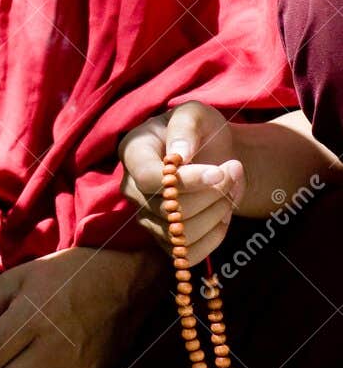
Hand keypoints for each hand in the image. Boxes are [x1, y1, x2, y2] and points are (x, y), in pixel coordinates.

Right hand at [120, 102, 245, 264]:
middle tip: (234, 170)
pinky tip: (223, 213)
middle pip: (170, 209)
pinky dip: (215, 235)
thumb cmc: (202, 130)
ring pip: (183, 233)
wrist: (215, 155)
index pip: (149, 178)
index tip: (219, 173)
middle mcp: (132, 188)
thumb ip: (186, 126)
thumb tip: (179, 155)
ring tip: (232, 187)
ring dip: (218, 212)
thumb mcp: (195, 113)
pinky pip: (189, 254)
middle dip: (212, 194)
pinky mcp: (164, 240)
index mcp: (133, 152)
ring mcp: (146, 217)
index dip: (187, 181)